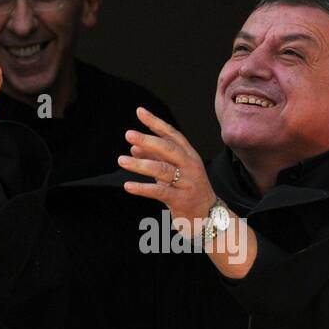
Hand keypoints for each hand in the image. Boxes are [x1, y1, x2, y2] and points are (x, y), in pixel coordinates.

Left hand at [119, 107, 216, 232]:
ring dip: (140, 164)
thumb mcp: (172, 171)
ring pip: (162, 169)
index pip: (172, 134)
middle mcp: (190, 165)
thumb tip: (134, 146)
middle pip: (168, 148)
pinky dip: (142, 188)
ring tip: (122, 160)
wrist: (207, 216)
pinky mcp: (181, 199)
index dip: (156, 122)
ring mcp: (187, 182)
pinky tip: (128, 186)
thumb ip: (155, 158)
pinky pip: (159, 191)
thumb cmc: (187, 190)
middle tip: (129, 134)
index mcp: (188, 155)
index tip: (140, 111)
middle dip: (148, 140)